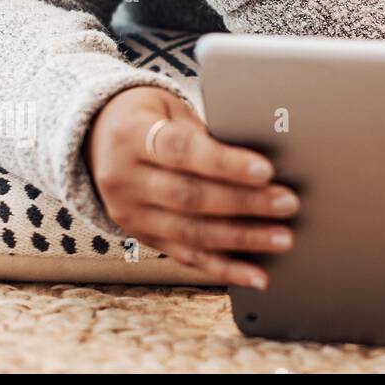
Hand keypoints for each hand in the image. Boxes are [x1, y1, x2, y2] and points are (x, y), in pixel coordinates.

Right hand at [83, 84, 299, 287]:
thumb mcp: (170, 109)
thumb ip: (207, 132)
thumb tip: (264, 157)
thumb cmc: (151, 117)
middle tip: (288, 203)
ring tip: (282, 238)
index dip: (225, 163)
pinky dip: (225, 268)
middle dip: (245, 203)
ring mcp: (130, 213)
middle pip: (190, 196)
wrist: (96, 137)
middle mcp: (124, 179)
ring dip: (242, 239)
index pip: (182, 151)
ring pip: (191, 232)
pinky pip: (186, 256)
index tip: (266, 170)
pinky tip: (256, 275)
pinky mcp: (141, 237)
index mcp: (132, 136)